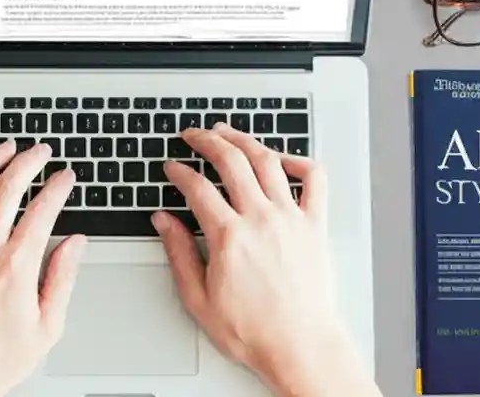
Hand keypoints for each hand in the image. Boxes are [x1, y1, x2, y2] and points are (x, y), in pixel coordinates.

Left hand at [0, 140, 86, 396]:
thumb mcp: (46, 327)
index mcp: (16, 265)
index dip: (59, 186)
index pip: (43, 208)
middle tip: (40, 152)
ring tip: (4, 149)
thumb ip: (62, 278)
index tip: (66, 178)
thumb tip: (75, 244)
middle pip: (8, 186)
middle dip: (29, 161)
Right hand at [153, 124, 380, 396]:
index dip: (179, 172)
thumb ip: (179, 253)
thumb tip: (164, 222)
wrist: (299, 346)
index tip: (173, 167)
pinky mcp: (315, 225)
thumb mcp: (198, 298)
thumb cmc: (254, 330)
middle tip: (194, 135)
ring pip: (267, 161)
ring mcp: (291, 218)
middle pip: (230, 161)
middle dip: (206, 141)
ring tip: (229, 133)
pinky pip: (314, 179)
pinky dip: (299, 161)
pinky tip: (283, 159)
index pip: (197, 187)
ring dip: (244, 140)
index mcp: (229, 237)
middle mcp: (261, 219)